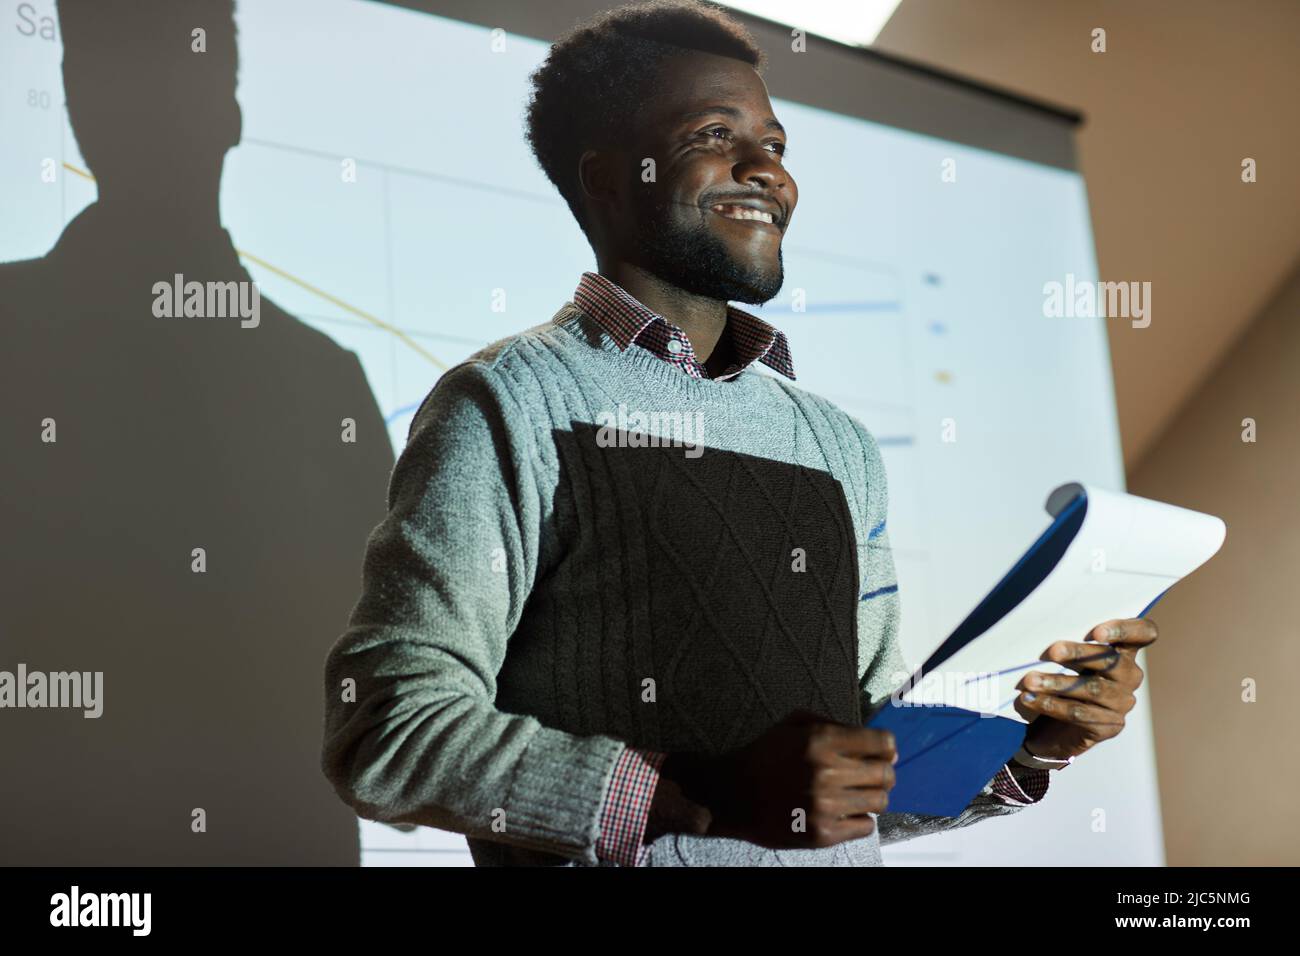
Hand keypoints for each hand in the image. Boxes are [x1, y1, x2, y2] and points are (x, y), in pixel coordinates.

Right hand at [658, 709, 897, 848]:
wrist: (730, 794)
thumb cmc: (764, 755)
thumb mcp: (793, 724)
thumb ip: (834, 724)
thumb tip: (879, 743)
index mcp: (820, 740)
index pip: (883, 744)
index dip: (886, 747)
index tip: (880, 752)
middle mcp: (826, 772)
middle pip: (886, 775)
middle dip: (882, 772)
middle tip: (868, 774)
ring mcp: (825, 806)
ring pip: (879, 802)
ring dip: (871, 796)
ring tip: (853, 794)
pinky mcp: (822, 834)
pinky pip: (866, 827)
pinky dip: (859, 819)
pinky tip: (842, 811)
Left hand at [1014, 617, 1157, 762]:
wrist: (1054, 727)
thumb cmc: (1060, 678)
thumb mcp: (1065, 658)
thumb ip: (1066, 643)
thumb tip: (1039, 629)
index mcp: (1124, 651)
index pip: (1144, 633)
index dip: (1125, 630)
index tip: (1096, 633)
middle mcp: (1129, 675)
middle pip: (1111, 661)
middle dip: (1079, 653)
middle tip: (1051, 651)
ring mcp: (1123, 702)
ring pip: (1092, 689)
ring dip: (1057, 683)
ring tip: (1030, 680)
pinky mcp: (1110, 726)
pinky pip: (1080, 713)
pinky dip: (1051, 705)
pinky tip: (1030, 699)